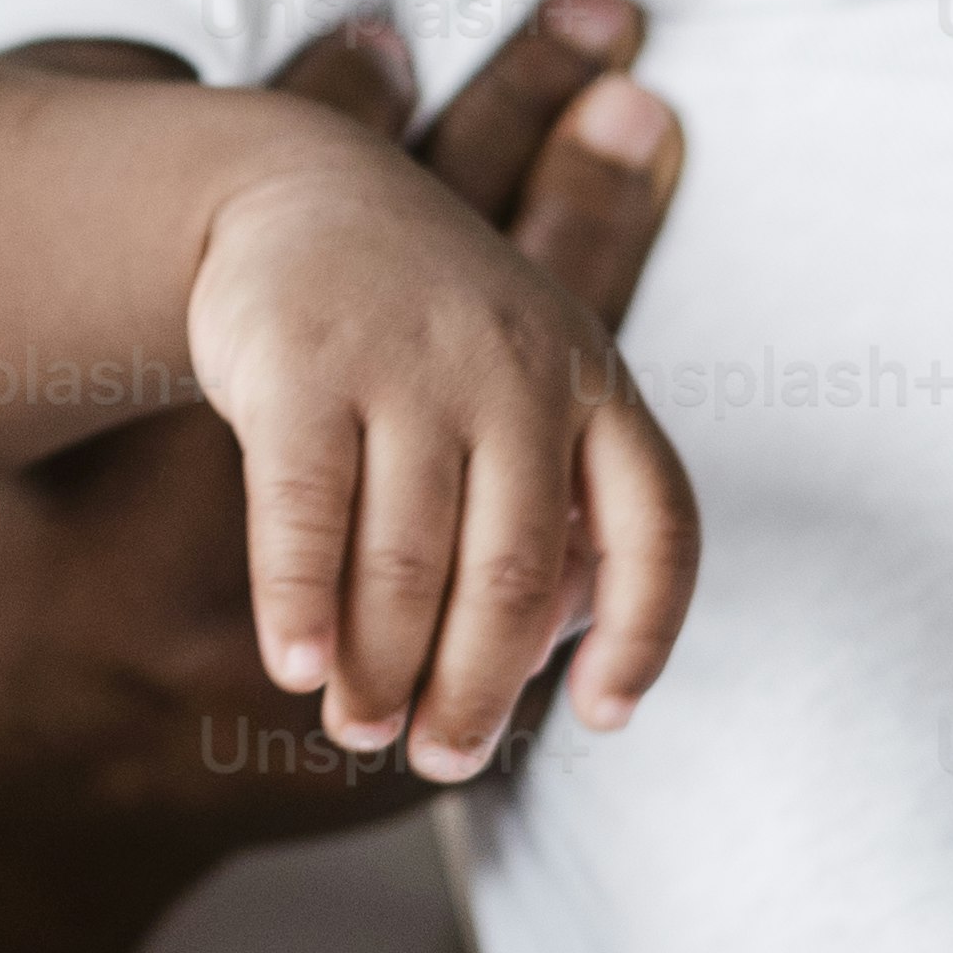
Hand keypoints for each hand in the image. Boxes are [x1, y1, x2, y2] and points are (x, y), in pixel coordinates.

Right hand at [179, 131, 699, 774]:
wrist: (295, 193)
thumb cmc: (424, 333)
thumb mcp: (523, 389)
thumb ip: (554, 508)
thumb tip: (551, 660)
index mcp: (595, 380)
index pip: (658, 525)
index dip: (644, 633)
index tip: (604, 718)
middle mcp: (516, 370)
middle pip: (516, 574)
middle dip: (477, 689)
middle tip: (442, 759)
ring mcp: (408, 363)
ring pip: (407, 561)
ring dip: (383, 668)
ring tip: (361, 728)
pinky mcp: (300, 363)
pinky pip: (304, 515)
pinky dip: (300, 604)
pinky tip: (295, 667)